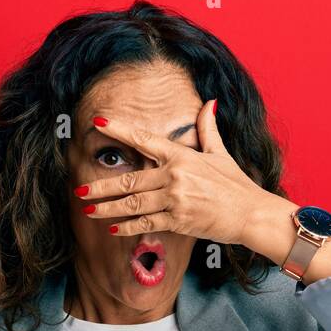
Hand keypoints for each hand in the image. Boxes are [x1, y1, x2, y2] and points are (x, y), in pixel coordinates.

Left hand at [76, 99, 273, 244]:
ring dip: (108, 209)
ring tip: (88, 210)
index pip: (144, 138)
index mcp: (181, 155)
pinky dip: (128, 227)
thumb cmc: (235, 184)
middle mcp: (175, 175)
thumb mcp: (220, 153)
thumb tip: (210, 102)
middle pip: (129, 180)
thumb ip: (208, 128)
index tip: (99, 124)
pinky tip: (112, 228)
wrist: (251, 213)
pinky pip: (147, 223)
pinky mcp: (178, 220)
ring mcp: (175, 199)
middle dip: (101, 187)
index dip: (120, 130)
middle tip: (79, 191)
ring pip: (133, 204)